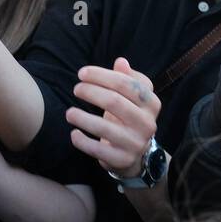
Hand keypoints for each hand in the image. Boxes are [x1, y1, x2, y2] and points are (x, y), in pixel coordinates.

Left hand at [66, 58, 161, 177]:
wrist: (138, 155)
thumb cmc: (129, 117)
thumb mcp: (133, 98)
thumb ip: (127, 79)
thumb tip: (121, 62)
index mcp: (151, 104)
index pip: (126, 84)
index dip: (101, 75)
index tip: (81, 73)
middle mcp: (147, 123)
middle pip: (114, 102)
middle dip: (90, 92)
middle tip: (76, 89)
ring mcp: (135, 143)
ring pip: (104, 127)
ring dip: (82, 117)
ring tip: (69, 113)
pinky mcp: (122, 159)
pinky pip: (98, 150)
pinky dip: (82, 141)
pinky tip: (74, 133)